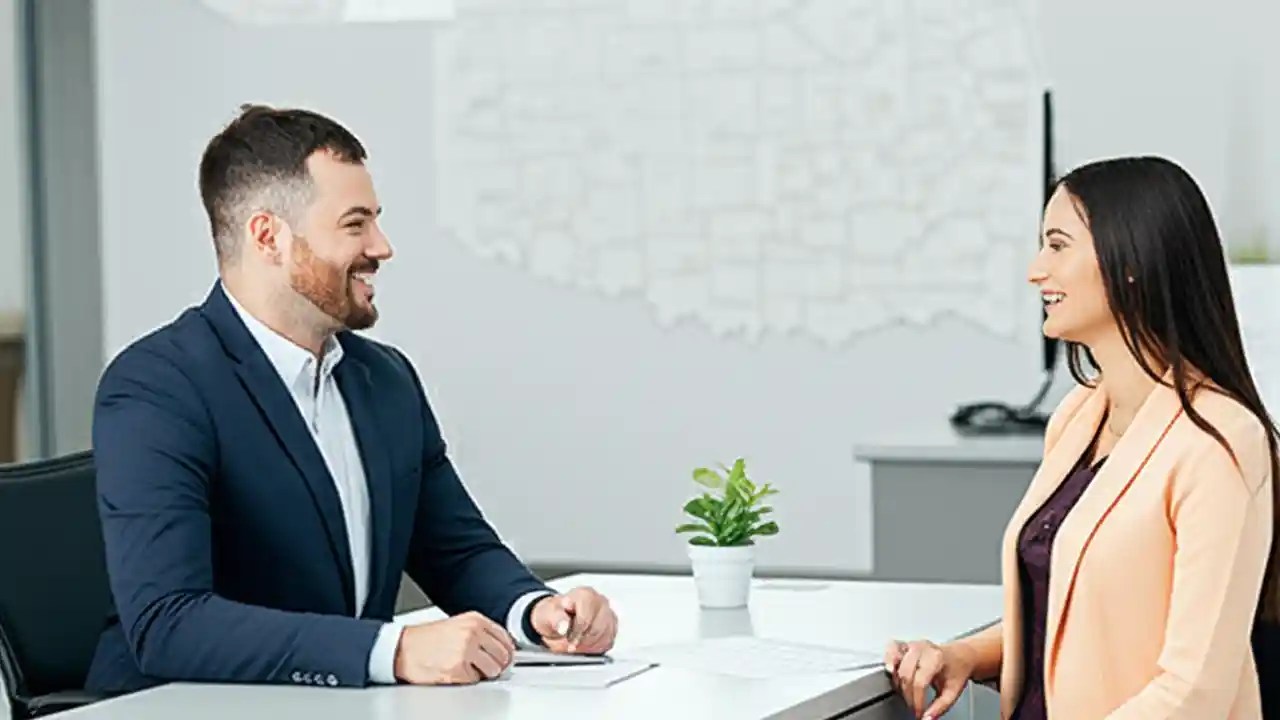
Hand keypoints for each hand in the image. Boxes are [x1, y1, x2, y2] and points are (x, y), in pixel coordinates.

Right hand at [393, 611, 515, 684]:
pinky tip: (454, 672)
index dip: (506, 651)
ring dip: (483, 674)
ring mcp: (465, 651)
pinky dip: (467, 680)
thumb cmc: (426, 639)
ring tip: (467, 669)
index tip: (503, 657)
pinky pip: (475, 681)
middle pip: (502, 656)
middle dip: (496, 665)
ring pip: (492, 670)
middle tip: (486, 667)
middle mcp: (472, 633)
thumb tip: (502, 649)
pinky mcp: (457, 669)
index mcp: (474, 620)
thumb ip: (480, 634)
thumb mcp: (457, 626)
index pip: (505, 638)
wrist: (401, 648)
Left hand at [530, 586, 617, 653]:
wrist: (555, 618)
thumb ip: (556, 620)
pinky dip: (595, 648)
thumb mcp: (547, 615)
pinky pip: (607, 642)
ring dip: (588, 645)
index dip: (576, 633)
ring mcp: (608, 613)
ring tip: (575, 642)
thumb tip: (563, 626)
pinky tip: (584, 643)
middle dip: (582, 641)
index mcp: (585, 595)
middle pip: (596, 629)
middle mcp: (600, 602)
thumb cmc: (553, 614)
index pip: (586, 619)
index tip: (568, 639)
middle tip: (570, 643)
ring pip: (604, 637)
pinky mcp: (612, 626)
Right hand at [883, 638, 975, 719]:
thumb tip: (926, 719)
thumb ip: (939, 707)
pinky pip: (891, 648)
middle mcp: (922, 648)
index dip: (916, 701)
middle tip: (913, 706)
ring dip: (897, 681)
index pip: (919, 682)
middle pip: (906, 675)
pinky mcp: (905, 644)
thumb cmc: (956, 671)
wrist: (960, 655)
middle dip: (908, 695)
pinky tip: (890, 670)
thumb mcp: (953, 691)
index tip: (918, 712)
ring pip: (896, 662)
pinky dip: (888, 660)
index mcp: (936, 658)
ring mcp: (912, 644)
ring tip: (905, 692)